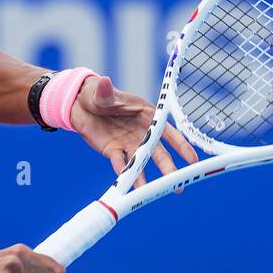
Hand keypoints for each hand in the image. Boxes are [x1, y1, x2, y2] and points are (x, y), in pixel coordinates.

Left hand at [71, 74, 198, 187]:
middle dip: (168, 168)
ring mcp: (128, 143)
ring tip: (148, 191)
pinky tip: (125, 184)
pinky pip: (119, 163)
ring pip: (140, 162)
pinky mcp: (113, 151)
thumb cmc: (98, 94)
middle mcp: (141, 132)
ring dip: (144, 176)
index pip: (168, 132)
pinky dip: (121, 172)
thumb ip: (105, 92)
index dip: (181, 146)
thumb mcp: (101, 92)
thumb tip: (104, 82)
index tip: (192, 160)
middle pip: (157, 152)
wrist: (79, 105)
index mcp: (147, 116)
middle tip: (176, 185)